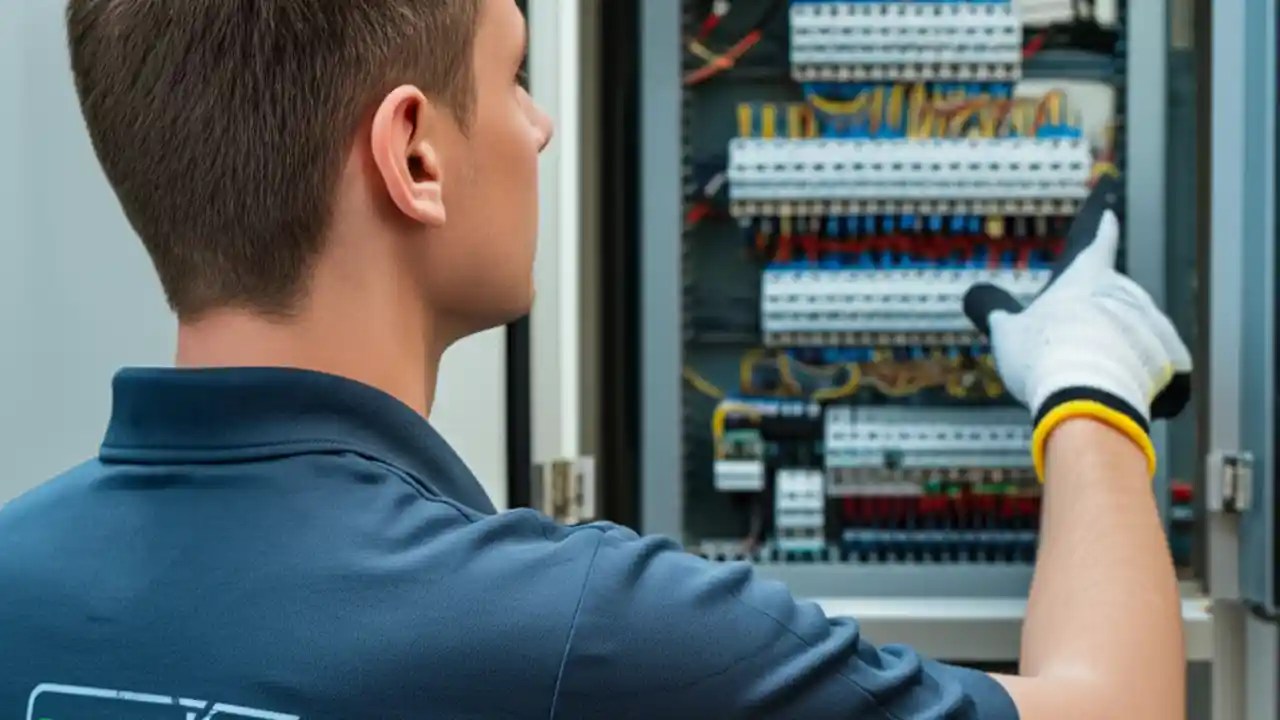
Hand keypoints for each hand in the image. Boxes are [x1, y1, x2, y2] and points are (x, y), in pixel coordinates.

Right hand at [963, 178, 1191, 478]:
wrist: (1090, 400)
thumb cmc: (1044, 357)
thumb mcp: (1006, 331)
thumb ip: (992, 309)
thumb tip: (973, 295)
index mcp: (1084, 277)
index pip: (1095, 239)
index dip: (1100, 223)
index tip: (1110, 210)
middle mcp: (1123, 291)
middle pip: (1110, 294)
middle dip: (1096, 312)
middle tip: (1074, 342)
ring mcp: (1152, 321)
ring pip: (1134, 325)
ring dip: (1118, 341)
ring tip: (1093, 372)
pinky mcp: (1171, 355)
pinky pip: (1156, 358)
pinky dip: (1141, 368)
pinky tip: (1122, 385)